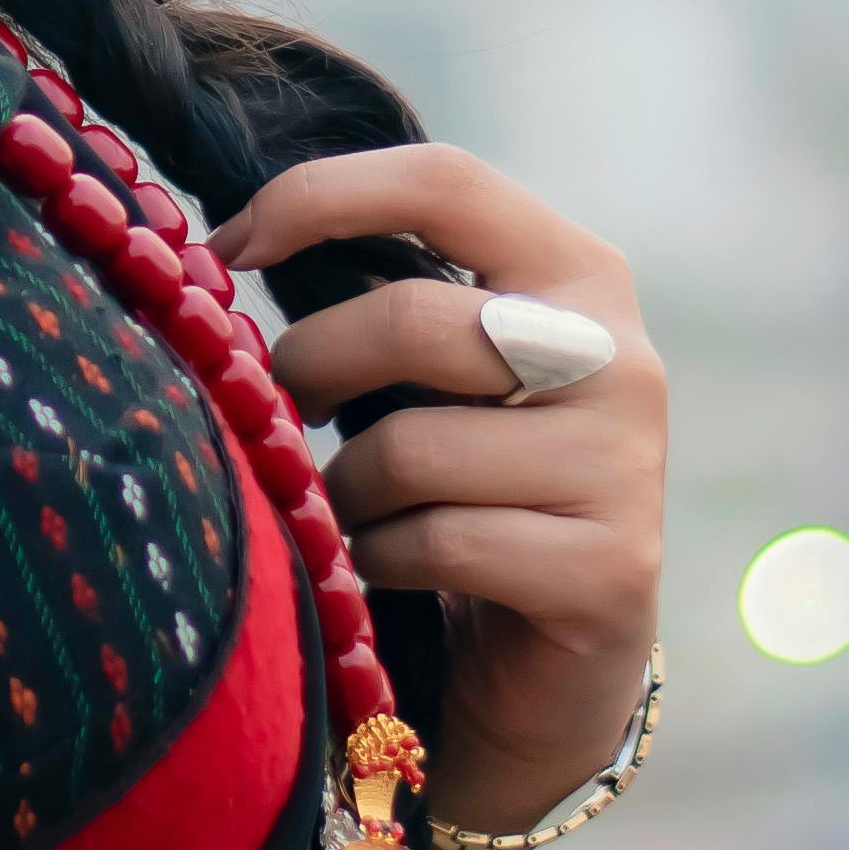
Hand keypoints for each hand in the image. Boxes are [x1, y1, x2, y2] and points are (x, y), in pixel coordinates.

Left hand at [217, 142, 662, 849]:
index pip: (446, 181)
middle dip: (308, 366)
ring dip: (341, 491)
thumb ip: (385, 306)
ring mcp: (625, 465)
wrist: (551, 667)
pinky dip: (378, 560)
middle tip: (276, 410)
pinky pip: (435, 543)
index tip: (226, 247)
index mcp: (578, 275)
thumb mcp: (440, 377)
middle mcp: (619, 355)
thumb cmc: (470, 491)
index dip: (320, 198)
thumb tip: (223, 247)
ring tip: (347, 513)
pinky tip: (385, 570)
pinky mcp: (609, 569)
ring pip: (410, 447)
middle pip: (412, 319)